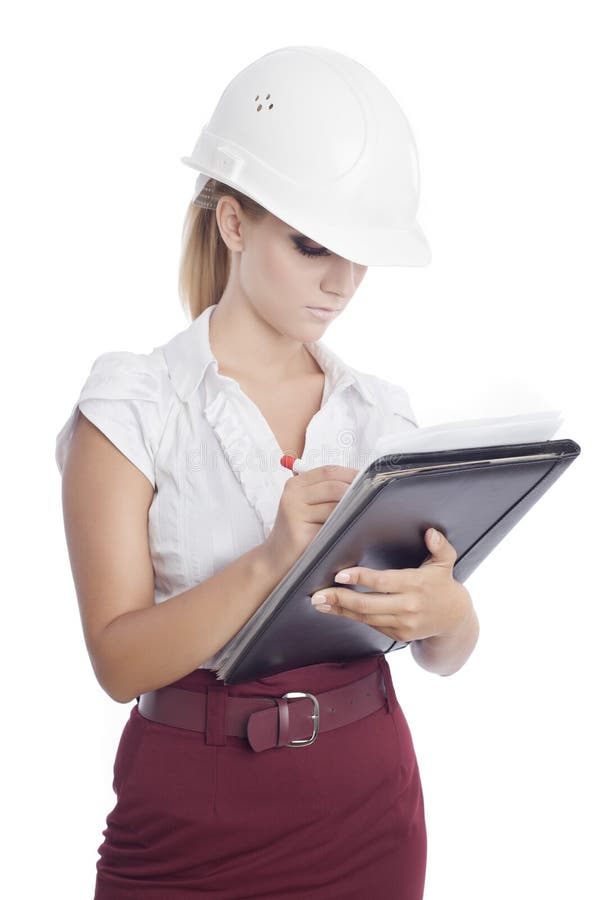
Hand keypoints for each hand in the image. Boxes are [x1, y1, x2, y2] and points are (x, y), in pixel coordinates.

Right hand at [262, 465, 358, 575]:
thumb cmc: (297, 532)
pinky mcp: (300, 533)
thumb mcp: (306, 506)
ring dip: (353, 512)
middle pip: (334, 486)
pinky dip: (344, 529)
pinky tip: (350, 533)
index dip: (352, 474)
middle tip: (372, 501)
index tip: (369, 481)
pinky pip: (331, 527)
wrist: (274, 559)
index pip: (329, 471)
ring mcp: (294, 513)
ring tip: (365, 517)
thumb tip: (362, 484)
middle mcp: (293, 495)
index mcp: (296, 484)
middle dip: (356, 493)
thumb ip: (327, 493)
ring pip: (335, 506)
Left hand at [309, 528, 472, 642]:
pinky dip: (352, 617)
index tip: (341, 574)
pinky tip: (336, 610)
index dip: (361, 578)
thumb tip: (431, 532)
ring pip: (366, 618)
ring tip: (320, 603)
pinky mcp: (398, 635)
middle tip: (319, 594)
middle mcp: (408, 606)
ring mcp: (403, 623)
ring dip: (340, 610)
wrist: (454, 619)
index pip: (384, 582)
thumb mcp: (446, 562)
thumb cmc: (443, 584)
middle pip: (369, 604)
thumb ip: (440, 546)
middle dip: (341, 599)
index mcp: (416, 585)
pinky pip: (370, 625)